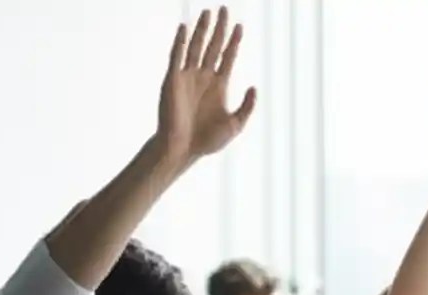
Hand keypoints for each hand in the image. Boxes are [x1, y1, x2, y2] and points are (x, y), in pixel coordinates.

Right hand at [157, 6, 256, 165]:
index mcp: (219, 85)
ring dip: (202, 29)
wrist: (182, 149)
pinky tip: (184, 27)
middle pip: (213, 46)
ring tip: (208, 12)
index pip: (227, 57)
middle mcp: (203, 77)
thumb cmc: (207, 140)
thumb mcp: (235, 124)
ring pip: (196, 46)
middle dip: (220, 28)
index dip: (234, 42)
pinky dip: (180, 42)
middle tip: (225, 9)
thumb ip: (247, 106)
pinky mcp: (173, 80)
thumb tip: (254, 87)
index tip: (240, 26)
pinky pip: (177, 56)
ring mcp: (188, 77)